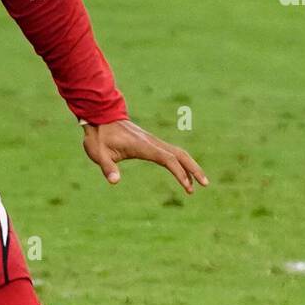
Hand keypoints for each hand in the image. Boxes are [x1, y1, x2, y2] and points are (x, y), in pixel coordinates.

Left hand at [82, 119, 208, 194]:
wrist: (100, 117)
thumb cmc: (99, 137)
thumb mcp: (98, 153)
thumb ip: (107, 167)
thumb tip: (114, 182)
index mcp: (142, 146)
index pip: (167, 159)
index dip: (179, 173)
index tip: (188, 187)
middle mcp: (152, 142)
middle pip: (180, 154)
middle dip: (194, 169)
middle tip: (206, 184)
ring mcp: (153, 141)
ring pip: (178, 152)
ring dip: (190, 166)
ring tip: (199, 184)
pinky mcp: (151, 142)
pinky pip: (171, 153)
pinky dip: (181, 163)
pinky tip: (182, 175)